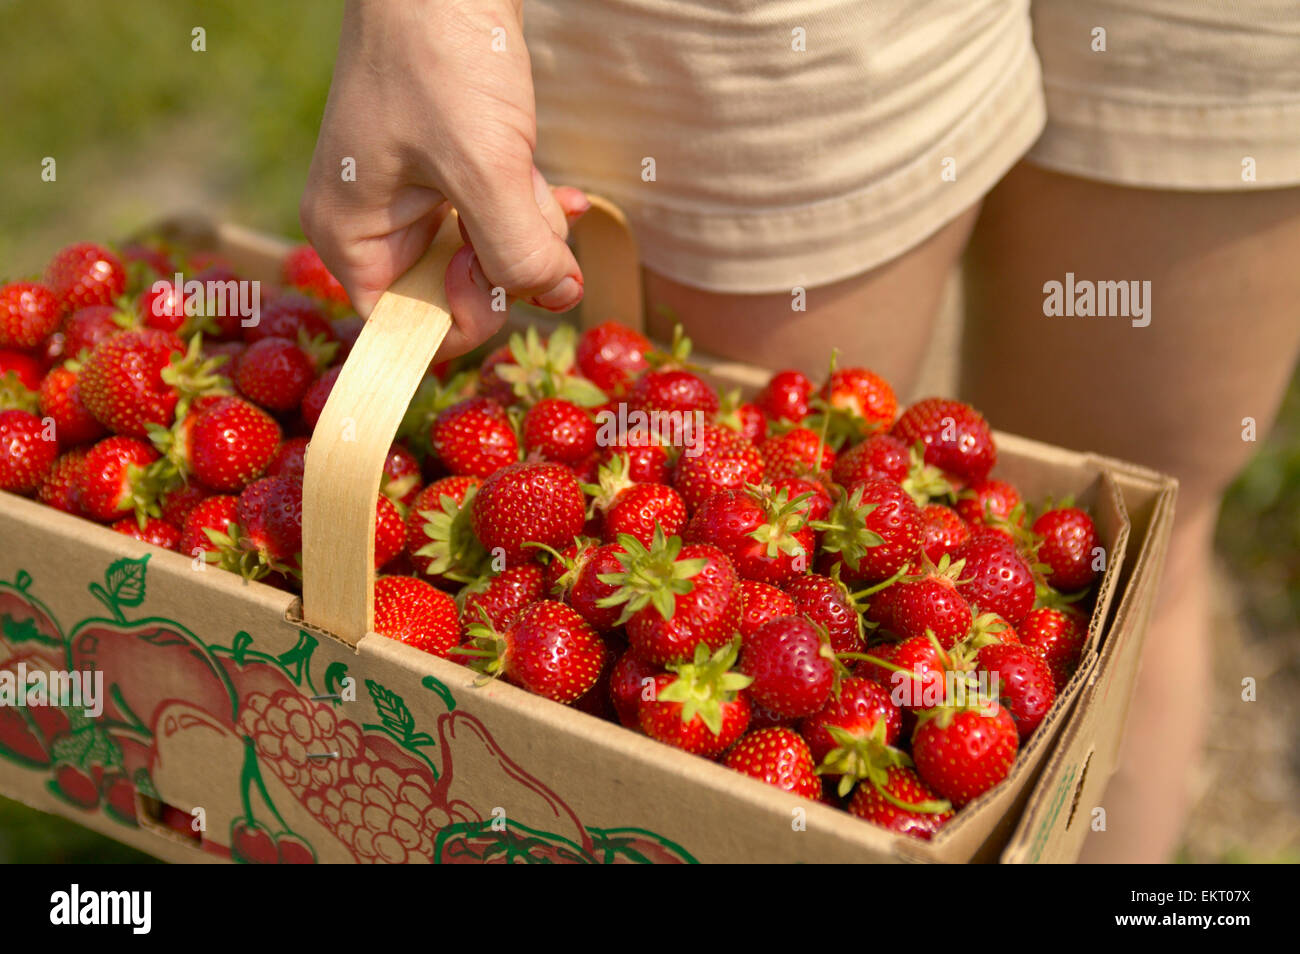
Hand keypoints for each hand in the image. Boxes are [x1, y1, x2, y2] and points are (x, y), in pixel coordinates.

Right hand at [299, 0, 587, 358]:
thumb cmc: (440, 56)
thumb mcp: (485, 167)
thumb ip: (518, 250)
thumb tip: (557, 298)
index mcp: (350, 235)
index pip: (406, 326)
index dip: (465, 318)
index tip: (505, 279)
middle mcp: (373, 222)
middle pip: (453, 293)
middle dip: (507, 264)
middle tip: (531, 220)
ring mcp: (411, 194)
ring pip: (485, 255)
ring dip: (526, 230)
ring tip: (534, 181)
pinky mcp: (447, 169)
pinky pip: (494, 216)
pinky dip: (528, 207)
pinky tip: (558, 192)